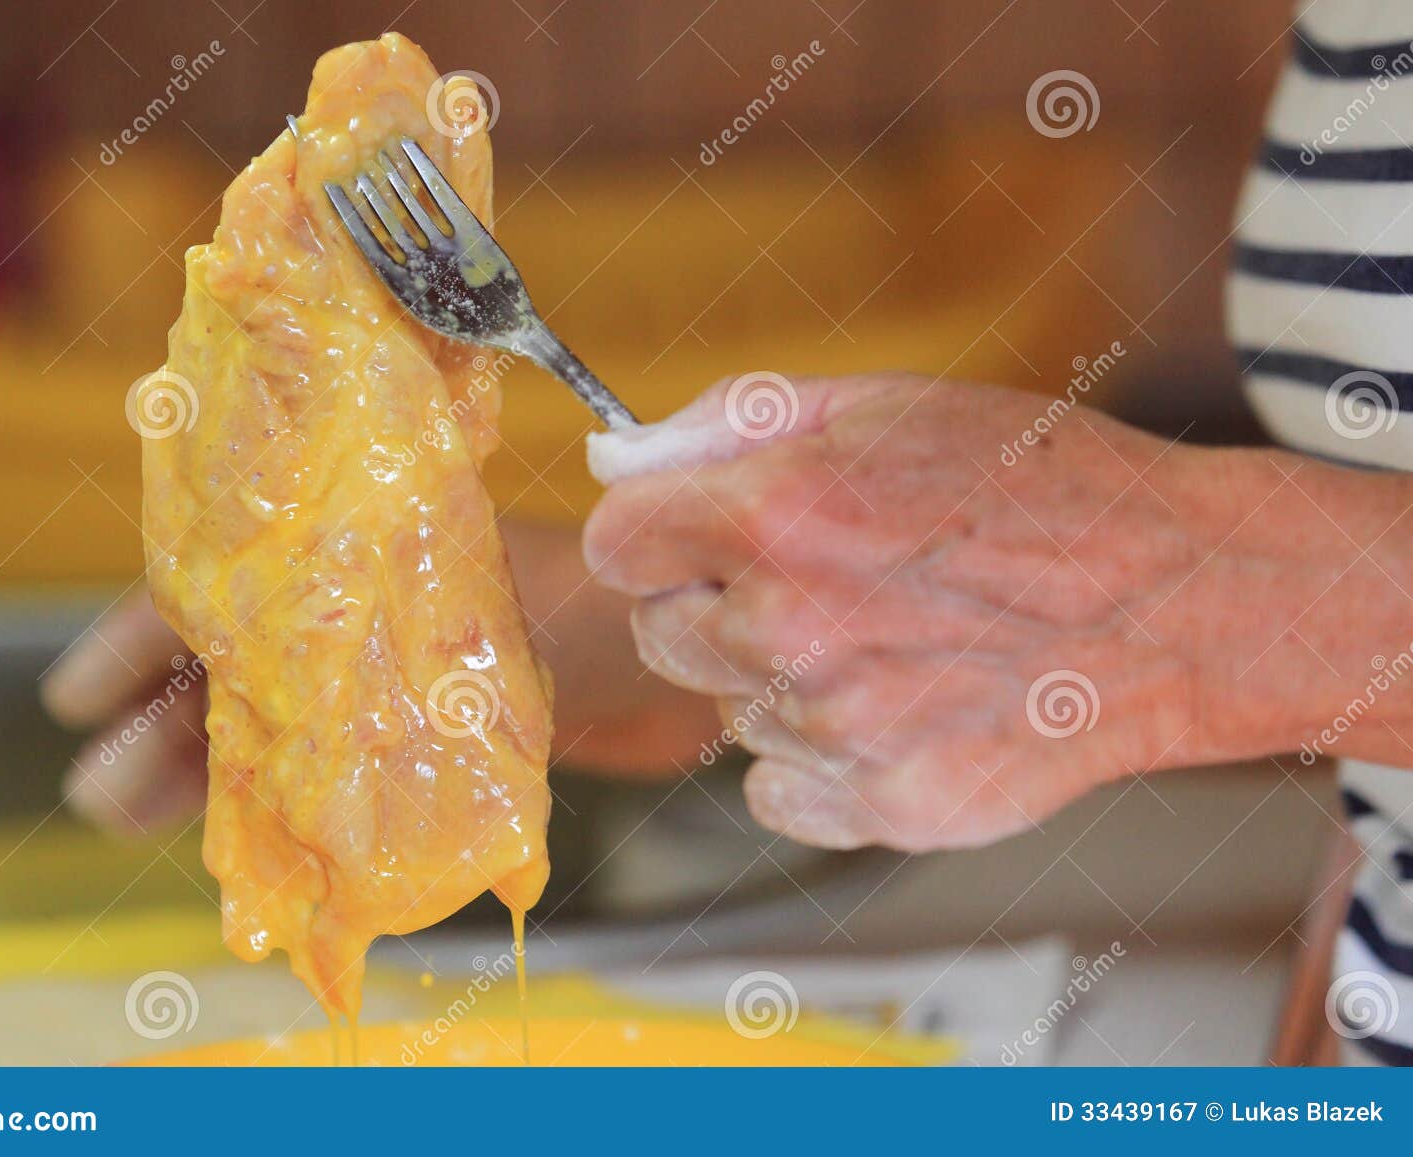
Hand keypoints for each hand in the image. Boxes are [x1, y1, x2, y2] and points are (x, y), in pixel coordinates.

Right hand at [44, 526, 722, 832]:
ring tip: (137, 821)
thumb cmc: (609, 603)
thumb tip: (304, 692)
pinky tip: (260, 859)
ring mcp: (401, 676)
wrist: (695, 653)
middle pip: (241, 662)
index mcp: (368, 551)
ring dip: (211, 773)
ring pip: (283, 723)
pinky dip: (298, 813)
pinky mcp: (438, 737)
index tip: (76, 691)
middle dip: (164, 720)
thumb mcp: (498, 605)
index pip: (235, 582)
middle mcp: (372, 613)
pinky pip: (344, 776)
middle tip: (100, 786)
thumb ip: (410, 635)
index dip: (148, 634)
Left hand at [584, 373, 1412, 850]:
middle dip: (712, 601)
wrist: (1180, 598)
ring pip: (728, 709)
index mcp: (778, 513)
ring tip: (888, 635)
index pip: (617, 543)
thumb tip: (616, 453)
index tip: (696, 532)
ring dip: (778, 676)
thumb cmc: (1037, 485)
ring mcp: (838, 730)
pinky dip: (818, 758)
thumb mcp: (885, 403)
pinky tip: (896, 706)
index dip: (656, 532)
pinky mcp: (886, 808)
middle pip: (658, 632)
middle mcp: (792, 629)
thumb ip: (729, 421)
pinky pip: (776, 789)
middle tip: (817, 578)